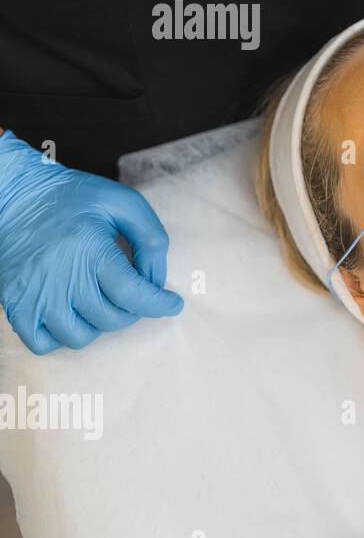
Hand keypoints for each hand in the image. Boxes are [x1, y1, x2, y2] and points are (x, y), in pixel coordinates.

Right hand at [0, 130, 183, 354]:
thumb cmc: (73, 197)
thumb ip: (151, 238)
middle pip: (111, 318)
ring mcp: (34, 294)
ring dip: (99, 324)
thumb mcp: (124, 202)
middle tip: (129, 290)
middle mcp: (60, 277)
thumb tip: (157, 280)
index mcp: (90, 249)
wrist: (15, 194)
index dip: (159, 304)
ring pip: (80, 337)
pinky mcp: (14, 303)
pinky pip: (43, 343)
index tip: (173, 304)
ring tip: (100, 299)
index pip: (132, 294)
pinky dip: (63, 335)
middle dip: (131, 309)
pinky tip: (73, 312)